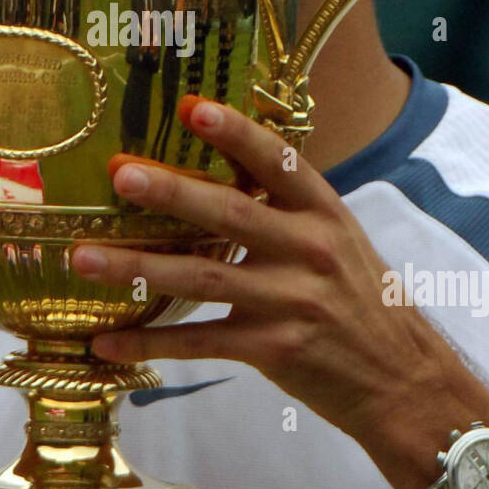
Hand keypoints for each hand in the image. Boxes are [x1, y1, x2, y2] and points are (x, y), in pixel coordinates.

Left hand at [72, 95, 450, 443]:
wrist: (405, 382)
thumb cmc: (362, 302)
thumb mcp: (339, 241)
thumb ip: (286, 210)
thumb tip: (222, 167)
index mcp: (324, 213)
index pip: (278, 161)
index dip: (236, 133)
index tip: (192, 106)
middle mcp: (310, 250)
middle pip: (231, 213)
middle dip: (172, 192)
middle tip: (121, 175)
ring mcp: (292, 301)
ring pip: (202, 277)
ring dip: (137, 267)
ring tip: (84, 257)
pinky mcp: (274, 349)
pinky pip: (199, 342)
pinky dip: (149, 342)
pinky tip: (105, 341)